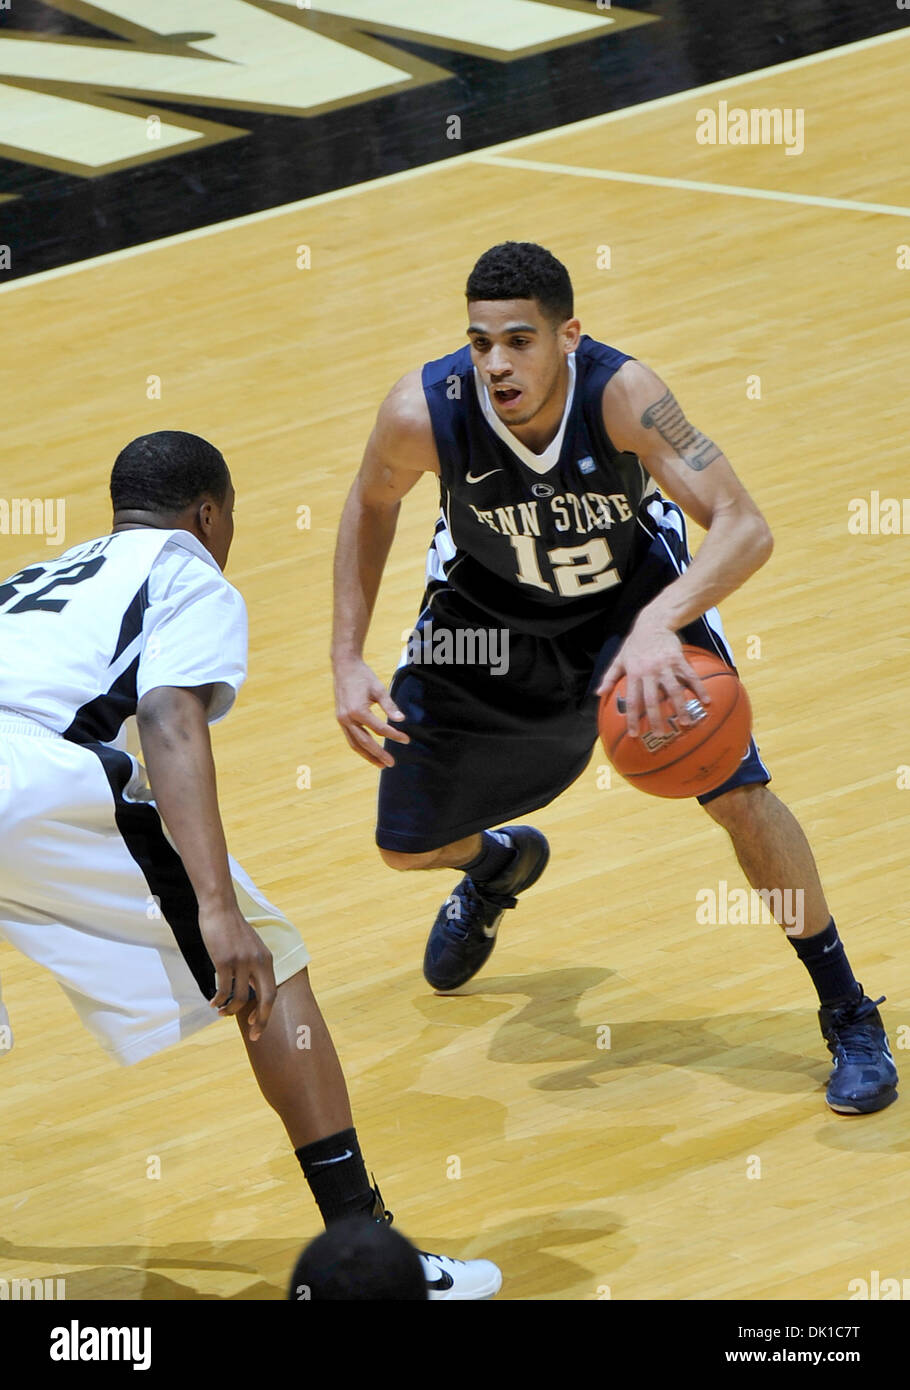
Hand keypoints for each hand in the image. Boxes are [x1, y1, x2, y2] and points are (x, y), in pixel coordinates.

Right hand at [199, 902, 275, 1040]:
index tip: (257, 1025)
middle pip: (265, 999)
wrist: (220, 908)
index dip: (266, 1012)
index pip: (272, 993)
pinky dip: (218, 999)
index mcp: (267, 960)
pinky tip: (213, 1002)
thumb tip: (250, 991)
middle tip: (254, 1036)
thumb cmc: (232, 929)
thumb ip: (253, 967)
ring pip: (239, 997)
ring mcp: (242, 962)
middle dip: (261, 1021)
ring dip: (230, 1009)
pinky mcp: (225, 961)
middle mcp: (258, 962)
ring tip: (221, 1012)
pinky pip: (223, 989)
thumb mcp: (250, 948)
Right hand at [334, 656, 409, 767]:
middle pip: (365, 742)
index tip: (406, 740)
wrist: (344, 667)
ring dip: (368, 755)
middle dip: (379, 754)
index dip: (394, 735)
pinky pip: (350, 738)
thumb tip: (401, 719)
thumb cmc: (363, 677)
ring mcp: (342, 720)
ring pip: (355, 744)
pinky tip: (369, 753)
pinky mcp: (341, 719)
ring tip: (380, 764)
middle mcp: (347, 718)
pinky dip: (360, 747)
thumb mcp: (379, 689)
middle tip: (392, 763)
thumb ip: (390, 706)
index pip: (379, 729)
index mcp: (357, 711)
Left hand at [596, 617, 709, 737]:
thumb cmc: (635, 643)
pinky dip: (699, 689)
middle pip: (652, 700)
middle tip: (661, 734)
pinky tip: (707, 701)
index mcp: (633, 673)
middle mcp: (649, 672)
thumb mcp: (619, 659)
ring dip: (680, 708)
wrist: (653, 622)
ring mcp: (665, 666)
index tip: (634, 734)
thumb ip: (609, 677)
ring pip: (673, 690)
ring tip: (685, 723)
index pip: (632, 700)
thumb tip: (599, 693)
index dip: (632, 718)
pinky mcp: (678, 659)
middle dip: (656, 719)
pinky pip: (690, 676)